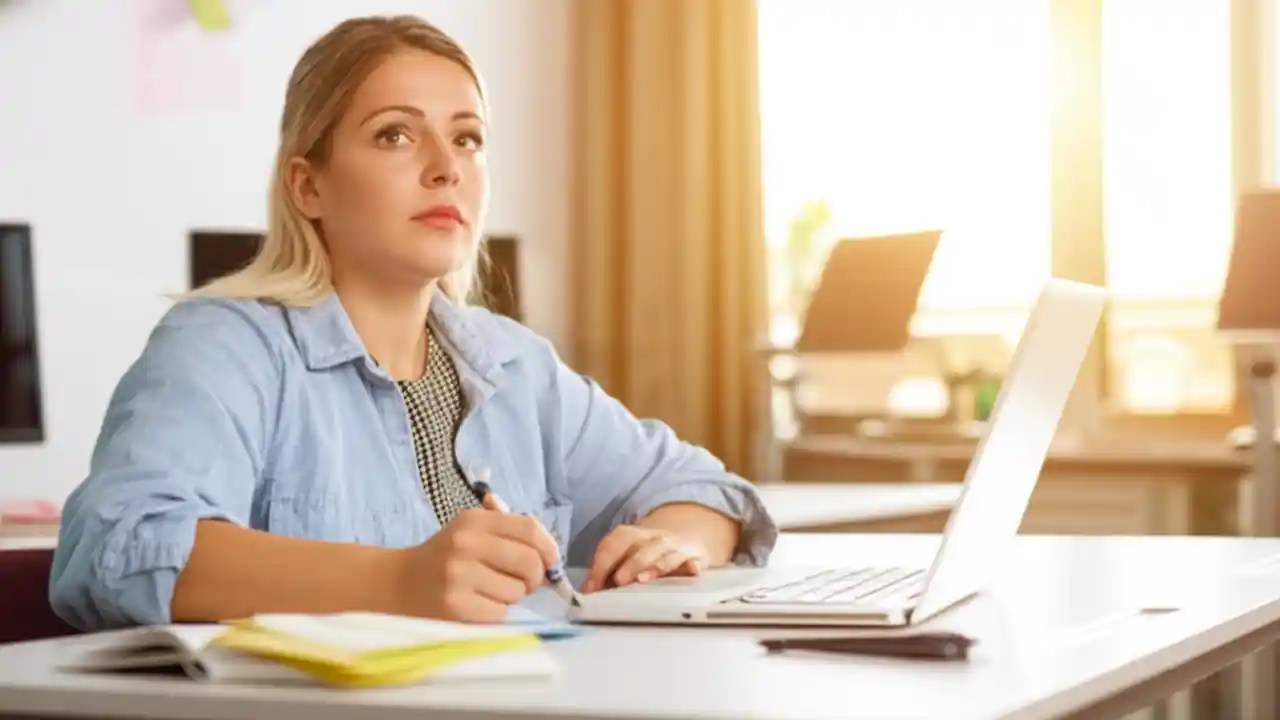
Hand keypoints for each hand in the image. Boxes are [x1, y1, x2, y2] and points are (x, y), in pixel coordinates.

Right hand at [391, 508, 559, 622]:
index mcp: (473, 521)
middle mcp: (466, 544)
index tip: (550, 562)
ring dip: (512, 597)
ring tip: (491, 592)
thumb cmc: (443, 557)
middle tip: (524, 583)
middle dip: (535, 578)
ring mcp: (458, 575)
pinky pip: (500, 613)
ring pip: (516, 592)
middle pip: (529, 562)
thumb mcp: (468, 530)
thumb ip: (505, 527)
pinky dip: (496, 612)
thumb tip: (546, 538)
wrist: (397, 584)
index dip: (549, 547)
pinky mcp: (454, 606)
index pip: (529, 528)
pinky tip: (479, 605)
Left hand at [583, 525, 706, 592]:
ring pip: (665, 552)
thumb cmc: (651, 554)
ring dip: (653, 565)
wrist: (688, 540)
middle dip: (629, 562)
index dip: (602, 563)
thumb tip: (588, 591)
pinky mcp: (695, 558)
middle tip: (618, 581)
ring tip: (642, 580)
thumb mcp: (628, 558)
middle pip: (640, 544)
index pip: (615, 542)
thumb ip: (609, 572)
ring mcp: (676, 547)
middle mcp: (654, 538)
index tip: (592, 587)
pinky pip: (694, 561)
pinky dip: (692, 566)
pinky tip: (691, 571)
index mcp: (633, 536)